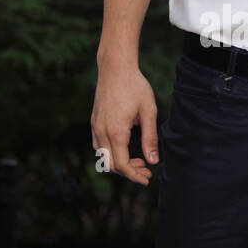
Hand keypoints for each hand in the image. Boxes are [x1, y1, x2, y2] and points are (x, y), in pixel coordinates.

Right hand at [91, 59, 159, 185]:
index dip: (134, 176)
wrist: (115, 68)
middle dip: (128, 172)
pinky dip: (111, 153)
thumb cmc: (134, 86)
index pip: (122, 165)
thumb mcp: (149, 111)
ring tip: (138, 160)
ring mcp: (95, 127)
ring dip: (119, 163)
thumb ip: (150, 138)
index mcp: (116, 131)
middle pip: (111, 165)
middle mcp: (101, 132)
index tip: (147, 178)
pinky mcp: (94, 122)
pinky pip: (99, 146)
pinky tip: (125, 148)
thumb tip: (153, 160)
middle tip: (147, 170)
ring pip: (103, 157)